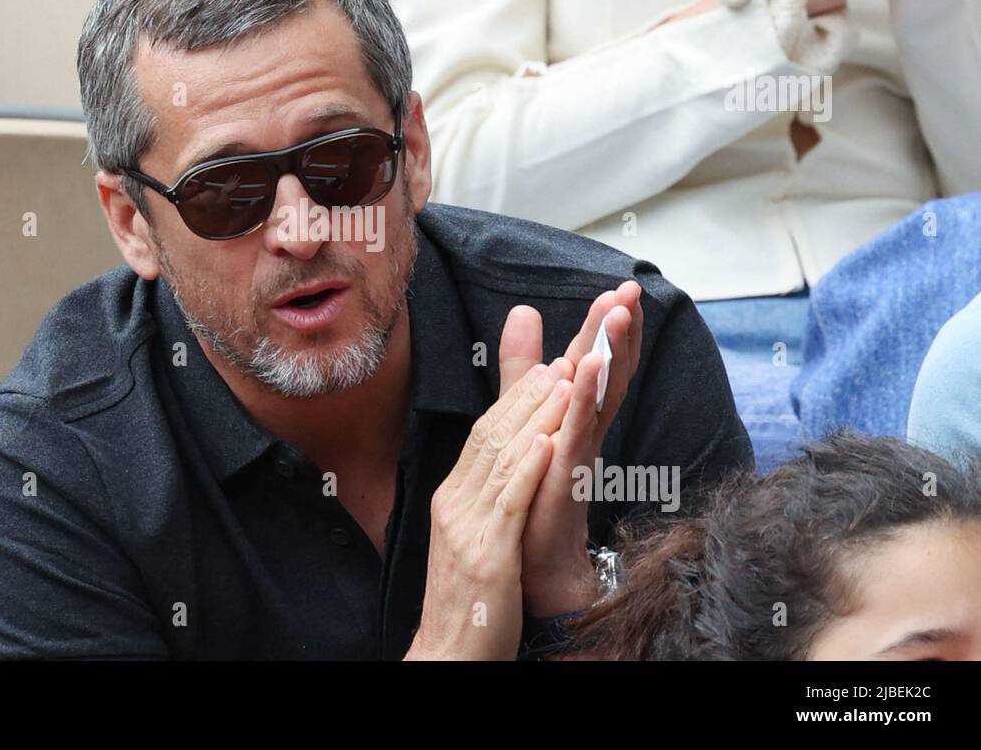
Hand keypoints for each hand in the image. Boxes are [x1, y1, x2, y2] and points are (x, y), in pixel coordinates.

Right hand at [407, 363, 560, 659]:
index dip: (515, 402)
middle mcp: (455, 504)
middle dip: (528, 397)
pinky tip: (550, 443)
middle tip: (561, 362)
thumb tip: (496, 471)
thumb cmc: (468, 603)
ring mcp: (468, 528)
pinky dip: (529, 469)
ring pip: (503, 459)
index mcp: (452, 499)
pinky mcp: (488, 554)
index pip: (482, 436)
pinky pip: (510, 502)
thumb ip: (485, 500)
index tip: (544, 372)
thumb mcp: (472, 541)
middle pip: (492, 436)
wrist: (449, 654)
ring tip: (565, 384)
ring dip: (536, 418)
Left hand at [498, 282, 643, 617]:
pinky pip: (575, 430)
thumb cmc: (532, 489)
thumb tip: (523, 310)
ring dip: (609, 354)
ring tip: (618, 315)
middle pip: (608, 371)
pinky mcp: (564, 473)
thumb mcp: (523, 411)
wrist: (530, 562)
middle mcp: (583, 429)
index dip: (607, 326)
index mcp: (574, 414)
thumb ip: (522, 367)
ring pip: (599, 396)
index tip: (621, 287)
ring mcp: (577, 451)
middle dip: (620, 331)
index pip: (596, 361)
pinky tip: (586, 369)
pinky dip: (582, 399)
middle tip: (632, 290)